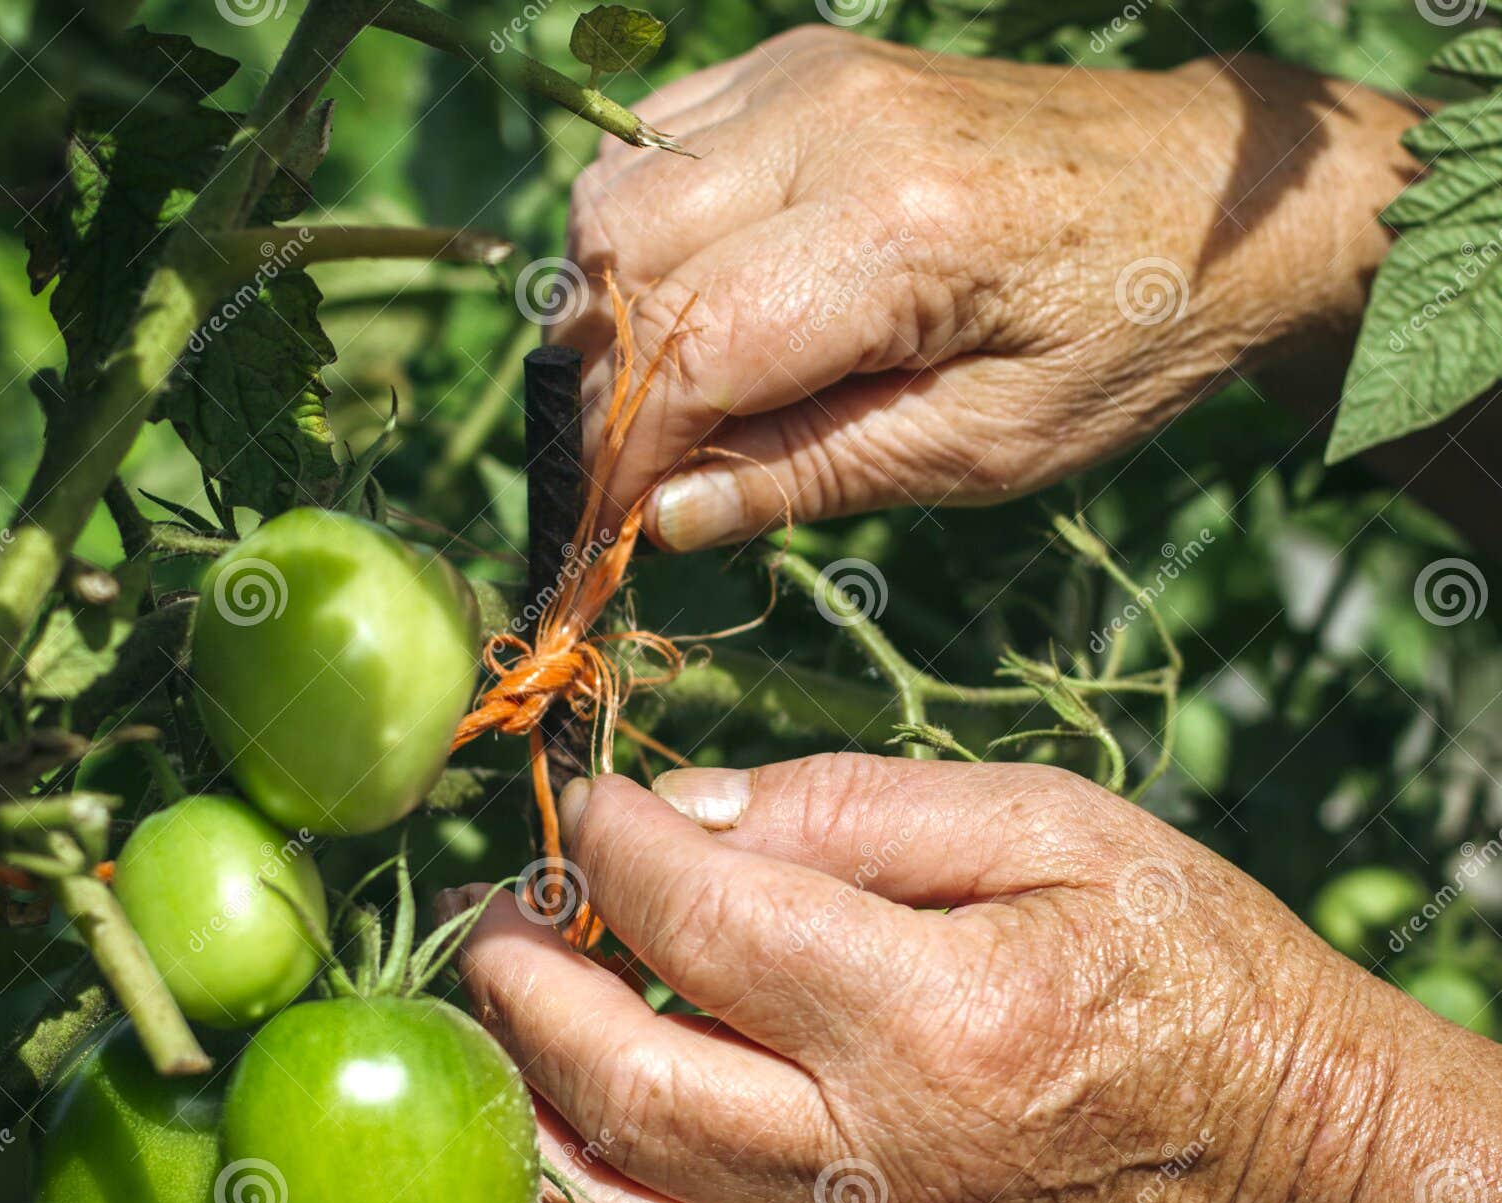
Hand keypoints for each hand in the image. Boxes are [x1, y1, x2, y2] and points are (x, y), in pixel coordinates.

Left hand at [444, 754, 1500, 1202]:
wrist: (1278, 1151)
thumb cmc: (1175, 963)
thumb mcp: (1052, 828)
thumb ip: (856, 808)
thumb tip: (686, 814)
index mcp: (933, 1015)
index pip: (705, 918)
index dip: (612, 846)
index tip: (588, 809)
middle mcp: (883, 1165)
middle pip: (632, 1084)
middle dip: (521, 984)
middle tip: (499, 919)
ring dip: (513, 1136)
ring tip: (484, 1047)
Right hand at [557, 31, 1416, 549]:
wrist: (1207, 197)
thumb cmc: (1119, 338)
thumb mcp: (981, 447)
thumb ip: (811, 476)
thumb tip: (662, 520)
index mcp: (899, 233)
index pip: (687, 350)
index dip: (624, 455)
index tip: (605, 529)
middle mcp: (834, 125)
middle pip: (621, 258)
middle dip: (603, 387)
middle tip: (634, 472)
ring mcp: (810, 76)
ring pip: (615, 195)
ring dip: (611, 311)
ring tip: (666, 396)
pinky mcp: (804, 65)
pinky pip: (655, 146)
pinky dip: (643, 237)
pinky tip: (697, 301)